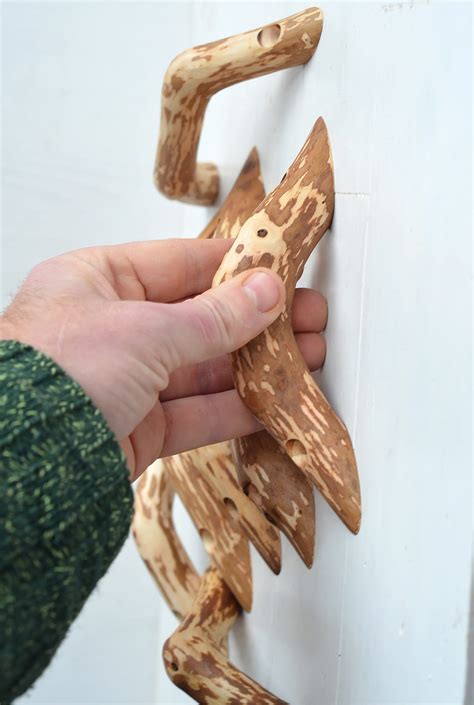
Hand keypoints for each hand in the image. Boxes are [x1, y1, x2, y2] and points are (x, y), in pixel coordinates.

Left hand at [1, 239, 326, 479]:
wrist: (20, 463)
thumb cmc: (58, 373)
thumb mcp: (144, 330)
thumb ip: (213, 316)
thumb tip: (266, 292)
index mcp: (97, 281)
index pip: (181, 262)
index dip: (236, 266)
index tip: (283, 267)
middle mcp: (111, 328)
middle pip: (200, 317)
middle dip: (258, 320)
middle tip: (308, 317)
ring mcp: (125, 380)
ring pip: (204, 368)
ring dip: (256, 365)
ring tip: (308, 358)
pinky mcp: (136, 429)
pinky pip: (196, 412)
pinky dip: (237, 408)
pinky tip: (275, 401)